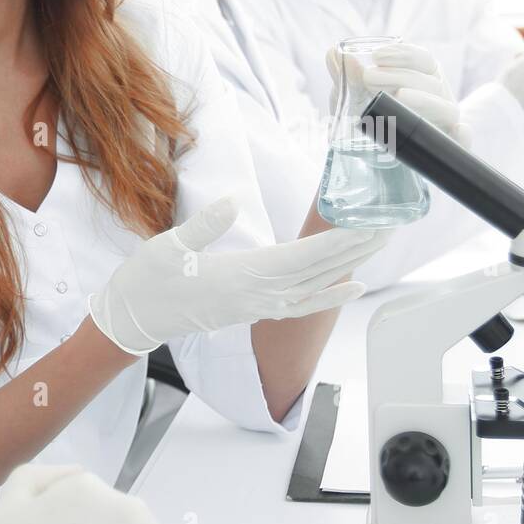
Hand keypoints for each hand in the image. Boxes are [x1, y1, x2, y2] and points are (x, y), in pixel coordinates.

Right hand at [88, 197, 383, 354]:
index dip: (337, 241)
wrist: (132, 321)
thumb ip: (204, 227)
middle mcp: (258, 295)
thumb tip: (231, 202)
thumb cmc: (146, 282)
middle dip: (356, 248)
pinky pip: (303, 304)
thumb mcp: (168, 248)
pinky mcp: (254, 310)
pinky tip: (352, 286)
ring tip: (380, 245)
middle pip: (319, 270)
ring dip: (351, 265)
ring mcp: (258, 306)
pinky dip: (331, 294)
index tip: (366, 226)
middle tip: (391, 225)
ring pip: (317, 286)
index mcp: (242, 276)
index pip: (302, 257)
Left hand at [329, 42, 467, 144]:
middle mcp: (439, 98)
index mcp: (424, 80)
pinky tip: (457, 130)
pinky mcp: (448, 149)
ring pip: (445, 107)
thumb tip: (333, 53)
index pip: (423, 60)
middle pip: (430, 82)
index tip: (376, 56)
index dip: (403, 55)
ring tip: (399, 97)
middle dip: (400, 75)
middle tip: (367, 78)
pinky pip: (463, 143)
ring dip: (425, 100)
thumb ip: (345, 78)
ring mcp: (446, 124)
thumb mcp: (353, 100)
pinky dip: (463, 135)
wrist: (373, 165)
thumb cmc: (371, 123)